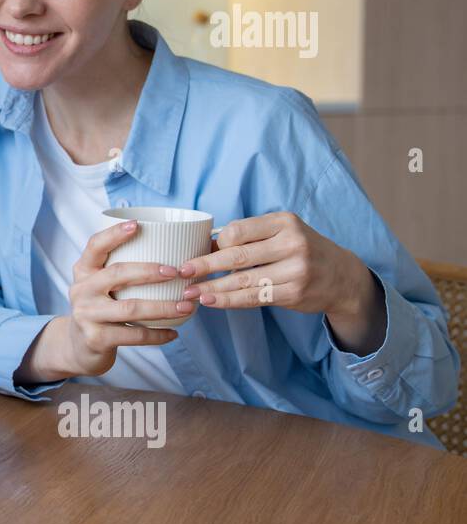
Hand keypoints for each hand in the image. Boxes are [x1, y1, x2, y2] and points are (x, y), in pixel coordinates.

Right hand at [62, 220, 194, 376]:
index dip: (114, 234)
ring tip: (186, 306)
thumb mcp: (99, 285)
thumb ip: (119, 270)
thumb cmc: (100, 308)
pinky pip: (133, 334)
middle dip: (150, 271)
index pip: (95, 246)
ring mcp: (87, 315)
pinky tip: (173, 332)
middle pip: (118, 274)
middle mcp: (81, 290)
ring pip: (131, 308)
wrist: (78, 346)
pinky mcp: (96, 338)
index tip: (138, 225)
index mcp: (83, 271)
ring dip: (163, 306)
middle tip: (177, 271)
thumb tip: (168, 248)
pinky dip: (157, 334)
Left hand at [177, 211, 382, 353]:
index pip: (238, 231)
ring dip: (212, 288)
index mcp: (284, 222)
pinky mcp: (294, 293)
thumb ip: (250, 236)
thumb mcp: (282, 231)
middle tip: (181, 271)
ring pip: (243, 281)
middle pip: (237, 256)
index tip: (198, 252)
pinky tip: (211, 301)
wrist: (342, 276)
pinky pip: (254, 298)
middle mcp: (292, 244)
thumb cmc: (301, 249)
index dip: (216, 243)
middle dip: (205, 266)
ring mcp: (295, 270)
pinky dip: (229, 300)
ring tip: (190, 292)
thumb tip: (206, 245)